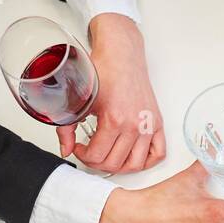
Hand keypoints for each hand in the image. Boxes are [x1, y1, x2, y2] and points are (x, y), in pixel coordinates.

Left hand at [59, 14, 165, 173]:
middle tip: (90, 153)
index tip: (79, 148)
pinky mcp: (157, 124)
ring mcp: (148, 126)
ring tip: (108, 157)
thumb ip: (67, 128)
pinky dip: (145, 161)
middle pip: (115, 163)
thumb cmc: (104, 71)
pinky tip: (131, 155)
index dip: (83, 156)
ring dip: (120, 166)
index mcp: (115, 119)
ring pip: (135, 164)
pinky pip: (157, 154)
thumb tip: (66, 149)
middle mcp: (135, 125)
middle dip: (97, 162)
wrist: (122, 56)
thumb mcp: (79, 100)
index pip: (97, 156)